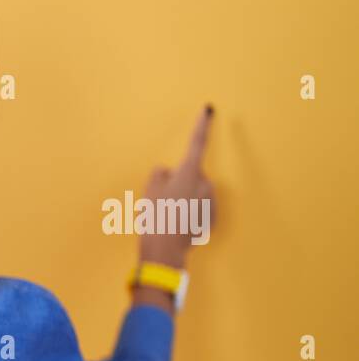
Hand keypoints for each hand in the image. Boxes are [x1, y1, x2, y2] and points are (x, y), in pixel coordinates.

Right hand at [138, 105, 215, 270]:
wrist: (164, 251)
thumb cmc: (155, 217)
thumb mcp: (149, 190)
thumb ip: (160, 174)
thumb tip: (169, 173)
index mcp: (189, 172)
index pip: (196, 142)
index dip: (201, 124)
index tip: (209, 109)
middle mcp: (205, 183)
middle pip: (192, 175)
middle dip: (181, 182)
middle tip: (163, 199)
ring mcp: (210, 202)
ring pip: (196, 193)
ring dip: (186, 199)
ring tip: (169, 215)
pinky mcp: (211, 219)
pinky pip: (199, 209)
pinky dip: (190, 214)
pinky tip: (177, 225)